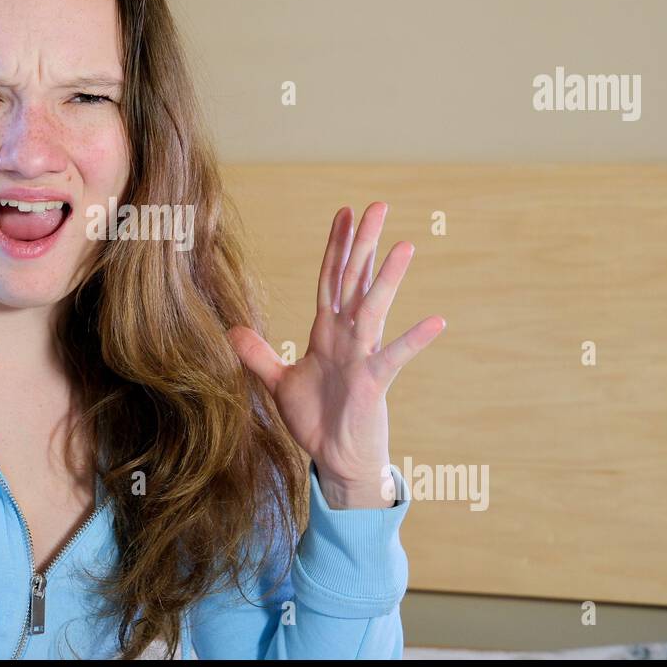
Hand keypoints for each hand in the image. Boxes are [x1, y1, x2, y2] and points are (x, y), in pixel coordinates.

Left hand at [228, 203, 444, 507]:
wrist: (337, 461)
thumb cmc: (316, 421)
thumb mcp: (279, 384)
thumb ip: (258, 355)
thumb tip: (231, 331)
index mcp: (326, 333)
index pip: (330, 279)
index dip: (335, 247)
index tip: (344, 213)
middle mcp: (347, 337)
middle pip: (354, 281)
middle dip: (363, 244)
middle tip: (378, 205)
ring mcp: (362, 357)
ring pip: (374, 308)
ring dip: (388, 278)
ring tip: (405, 245)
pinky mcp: (374, 383)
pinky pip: (393, 357)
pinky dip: (413, 340)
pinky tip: (436, 321)